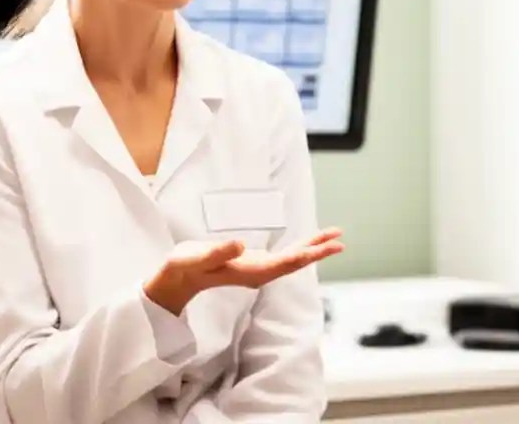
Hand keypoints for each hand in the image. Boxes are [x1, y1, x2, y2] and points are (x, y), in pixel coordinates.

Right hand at [144, 228, 344, 314]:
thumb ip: (218, 253)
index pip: (283, 263)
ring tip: (334, 238)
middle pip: (294, 262)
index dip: (305, 255)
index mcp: (249, 272)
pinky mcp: (255, 263)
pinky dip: (299, 247)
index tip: (324, 248)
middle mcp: (259, 273)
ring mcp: (258, 268)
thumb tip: (240, 245)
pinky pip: (284, 255)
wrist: (178, 279)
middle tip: (340, 241)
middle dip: (317, 251)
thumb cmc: (186, 268)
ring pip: (292, 258)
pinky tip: (310, 242)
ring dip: (313, 248)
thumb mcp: (197, 258)